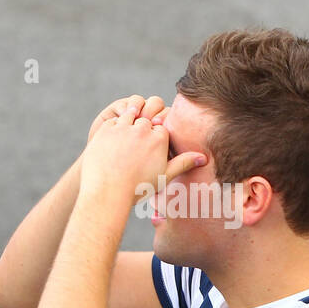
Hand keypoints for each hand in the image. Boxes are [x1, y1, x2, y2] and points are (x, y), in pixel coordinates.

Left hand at [79, 99, 203, 199]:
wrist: (108, 191)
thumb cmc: (139, 187)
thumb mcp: (165, 176)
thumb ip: (184, 163)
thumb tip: (204, 158)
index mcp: (159, 139)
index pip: (162, 128)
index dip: (158, 139)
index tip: (152, 151)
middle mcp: (142, 129)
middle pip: (146, 121)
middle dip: (143, 131)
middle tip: (137, 149)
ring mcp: (122, 127)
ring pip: (130, 116)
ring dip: (129, 126)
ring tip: (127, 142)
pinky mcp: (104, 129)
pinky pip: (113, 121)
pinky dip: (114, 129)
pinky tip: (114, 143)